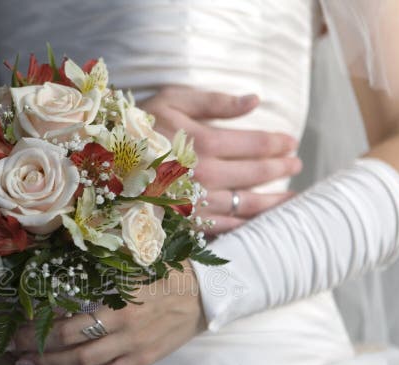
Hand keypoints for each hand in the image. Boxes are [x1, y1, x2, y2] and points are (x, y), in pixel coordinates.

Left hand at [9, 263, 203, 364]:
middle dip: (35, 350)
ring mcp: (133, 346)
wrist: (205, 293)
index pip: (67, 318)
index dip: (36, 327)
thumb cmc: (165, 270)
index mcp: (117, 296)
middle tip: (11, 352)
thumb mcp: (133, 258)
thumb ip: (100, 264)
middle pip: (68, 344)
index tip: (14, 326)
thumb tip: (59, 263)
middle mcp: (122, 324)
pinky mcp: (143, 361)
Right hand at [139, 86, 299, 231]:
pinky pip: (226, 229)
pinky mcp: (188, 223)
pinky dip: (249, 226)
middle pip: (255, 175)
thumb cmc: (139, 127)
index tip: (291, 142)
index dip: (277, 143)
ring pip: (247, 206)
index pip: (255, 144)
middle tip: (295, 164)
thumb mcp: (173, 101)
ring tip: (292, 198)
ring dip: (274, 202)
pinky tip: (263, 222)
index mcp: (204, 143)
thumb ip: (216, 102)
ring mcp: (197, 203)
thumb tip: (255, 101)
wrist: (102, 165)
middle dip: (280, 169)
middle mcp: (205, 176)